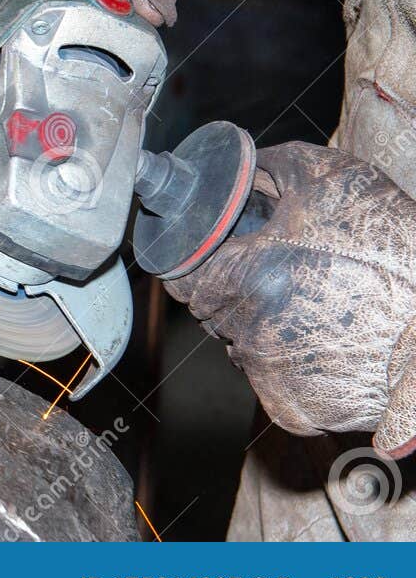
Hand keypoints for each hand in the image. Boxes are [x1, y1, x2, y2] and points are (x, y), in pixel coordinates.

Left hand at [164, 142, 415, 458]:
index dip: (202, 261)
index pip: (184, 276)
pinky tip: (323, 342)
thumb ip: (268, 166)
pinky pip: (269, 381)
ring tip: (311, 308)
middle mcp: (255, 337)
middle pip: (212, 311)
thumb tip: (231, 170)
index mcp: (252, 280)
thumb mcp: (334, 181)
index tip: (224, 256)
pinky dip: (287, 364)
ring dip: (260, 328)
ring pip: (239, 345)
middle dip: (235, 290)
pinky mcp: (296, 411)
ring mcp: (273, 379)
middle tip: (282, 276)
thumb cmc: (395, 249)